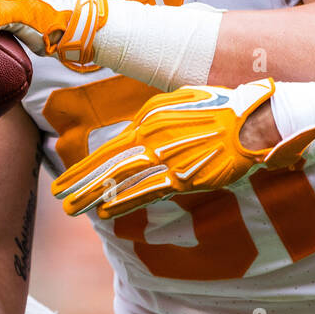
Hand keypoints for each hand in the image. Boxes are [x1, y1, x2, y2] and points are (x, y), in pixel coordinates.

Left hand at [50, 79, 314, 218]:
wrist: (257, 119)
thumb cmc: (228, 109)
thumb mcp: (188, 101)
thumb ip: (166, 115)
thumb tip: (148, 127)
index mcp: (153, 116)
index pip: (114, 143)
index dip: (90, 160)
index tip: (69, 170)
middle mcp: (153, 135)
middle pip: (108, 161)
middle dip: (80, 179)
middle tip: (57, 193)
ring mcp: (167, 156)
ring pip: (120, 178)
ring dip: (93, 194)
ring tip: (70, 207)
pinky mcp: (185, 176)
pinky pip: (147, 192)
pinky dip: (124, 202)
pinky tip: (105, 213)